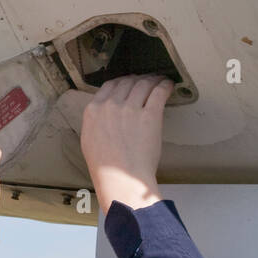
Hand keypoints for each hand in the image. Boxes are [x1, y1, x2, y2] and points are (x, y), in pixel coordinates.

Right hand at [80, 75, 174, 216]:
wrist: (120, 178)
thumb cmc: (105, 167)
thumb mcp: (89, 140)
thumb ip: (95, 122)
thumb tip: (102, 115)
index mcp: (93, 111)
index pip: (109, 86)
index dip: (122, 81)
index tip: (129, 82)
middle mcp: (111, 105)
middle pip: (127, 82)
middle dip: (138, 79)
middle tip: (147, 80)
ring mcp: (130, 109)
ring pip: (143, 84)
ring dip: (153, 79)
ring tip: (159, 80)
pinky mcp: (150, 115)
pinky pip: (158, 93)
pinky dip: (164, 86)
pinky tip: (168, 85)